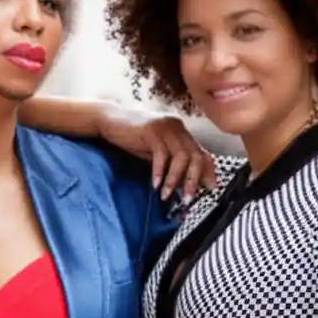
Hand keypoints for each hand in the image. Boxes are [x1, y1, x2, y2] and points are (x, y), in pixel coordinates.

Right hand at [97, 110, 216, 201]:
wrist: (108, 119)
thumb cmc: (131, 136)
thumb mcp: (155, 151)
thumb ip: (170, 163)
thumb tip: (183, 184)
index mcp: (181, 131)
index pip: (201, 152)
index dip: (208, 171)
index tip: (209, 188)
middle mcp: (177, 127)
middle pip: (195, 155)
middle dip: (193, 179)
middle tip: (187, 198)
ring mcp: (165, 126)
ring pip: (181, 156)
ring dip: (175, 179)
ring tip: (166, 194)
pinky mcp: (151, 130)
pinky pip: (161, 154)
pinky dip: (159, 171)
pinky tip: (154, 183)